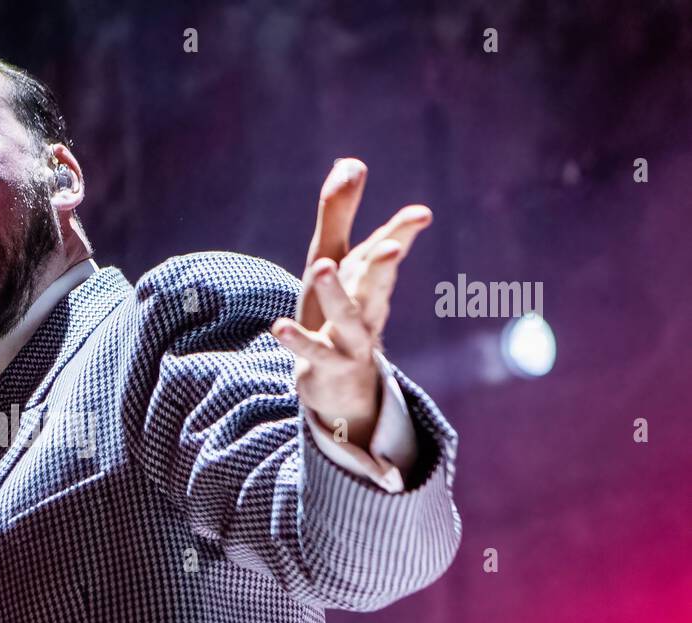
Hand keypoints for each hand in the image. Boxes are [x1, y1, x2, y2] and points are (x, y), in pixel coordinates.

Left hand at [272, 158, 430, 448]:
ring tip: (322, 268)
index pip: (387, 251)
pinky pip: (313, 353)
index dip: (402, 233)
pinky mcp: (325, 365)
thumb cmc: (335, 312)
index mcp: (368, 280)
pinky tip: (278, 327)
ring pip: (349, 319)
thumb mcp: (332, 260)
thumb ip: (338, 212)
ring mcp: (349, 340)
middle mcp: (366, 309)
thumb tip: (350, 162)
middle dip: (383, 266)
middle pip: (378, 286)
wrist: (339, 384)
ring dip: (337, 294)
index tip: (421, 215)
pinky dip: (297, 341)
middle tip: (392, 248)